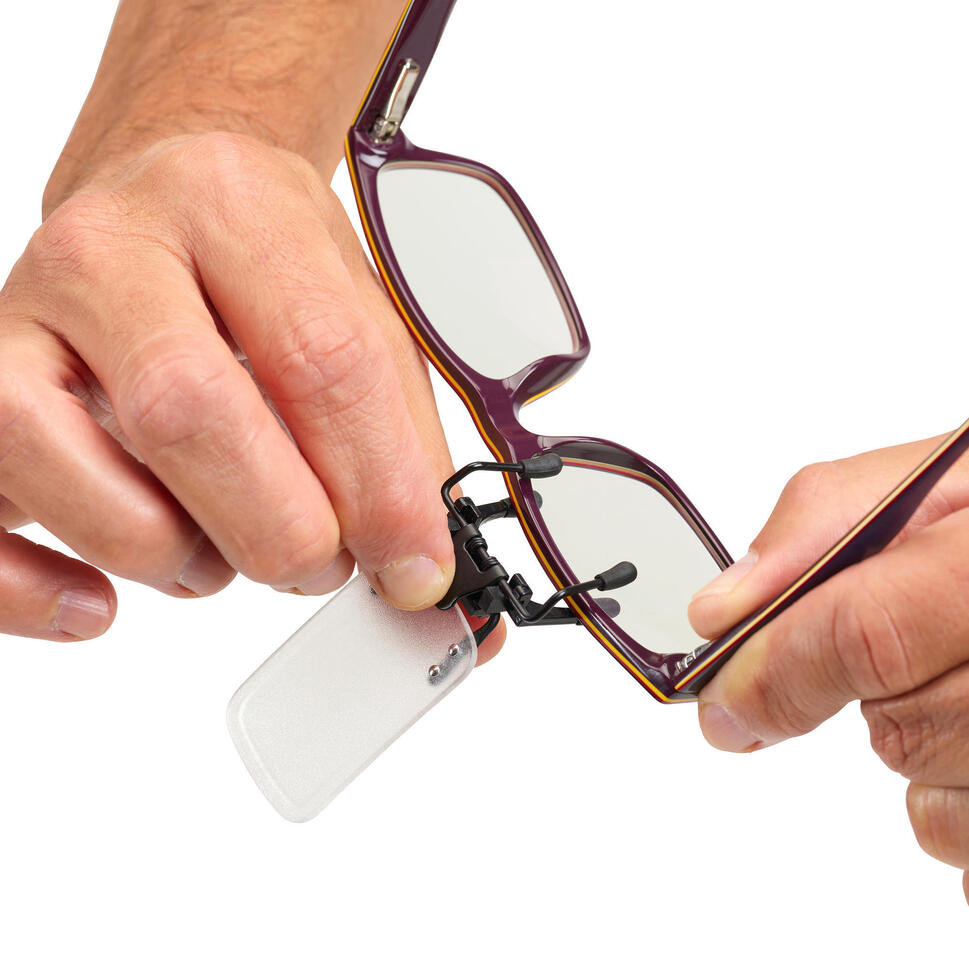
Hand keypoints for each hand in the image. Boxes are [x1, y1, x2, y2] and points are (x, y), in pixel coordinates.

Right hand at [0, 131, 502, 659]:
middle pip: (188, 412)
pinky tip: (100, 602)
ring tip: (225, 555)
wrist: (160, 209)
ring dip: (175, 554)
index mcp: (232, 209)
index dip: (380, 487)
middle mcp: (109, 253)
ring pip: (68, 466)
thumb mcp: (352, 312)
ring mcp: (20, 323)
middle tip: (322, 563)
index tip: (415, 566)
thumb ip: (395, 438)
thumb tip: (423, 566)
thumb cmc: (258, 267)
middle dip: (279, 529)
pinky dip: (35, 587)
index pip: (320, 361)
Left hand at [688, 433, 968, 902]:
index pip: (868, 635)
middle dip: (867, 694)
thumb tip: (723, 611)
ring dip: (916, 738)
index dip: (779, 672)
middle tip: (893, 649)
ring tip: (961, 670)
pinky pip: (962, 838)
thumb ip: (823, 522)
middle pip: (900, 726)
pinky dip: (952, 793)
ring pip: (930, 789)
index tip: (724, 702)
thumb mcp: (940, 474)